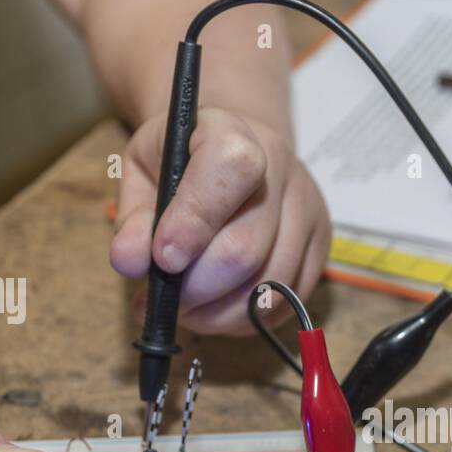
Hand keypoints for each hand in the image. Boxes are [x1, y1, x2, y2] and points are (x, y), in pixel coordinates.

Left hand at [110, 108, 331, 333]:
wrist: (233, 153)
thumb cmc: (179, 165)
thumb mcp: (142, 173)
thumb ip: (134, 218)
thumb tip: (130, 262)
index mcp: (231, 132)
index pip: (230, 170)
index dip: (194, 221)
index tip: (163, 258)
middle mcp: (281, 167)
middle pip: (246, 249)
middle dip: (197, 289)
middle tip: (167, 300)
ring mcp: (308, 209)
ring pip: (268, 286)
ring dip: (218, 313)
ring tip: (188, 309)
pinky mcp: (321, 247)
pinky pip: (286, 303)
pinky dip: (244, 319)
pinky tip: (217, 308)